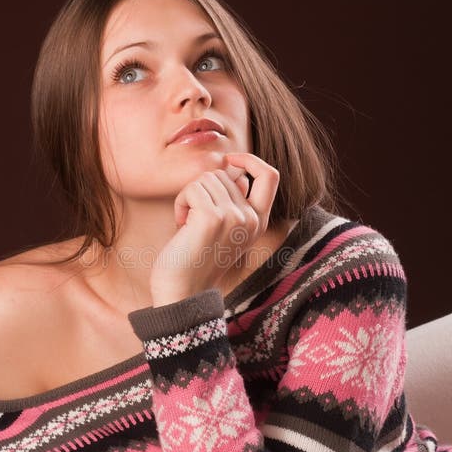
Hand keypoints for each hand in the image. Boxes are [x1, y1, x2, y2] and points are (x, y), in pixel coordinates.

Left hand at [150, 153, 279, 305]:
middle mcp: (251, 219)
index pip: (270, 175)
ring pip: (207, 179)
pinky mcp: (212, 218)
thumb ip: (234, 200)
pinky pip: (192, 188)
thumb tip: (232, 168)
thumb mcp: (225, 229)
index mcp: (259, 221)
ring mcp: (234, 218)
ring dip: (190, 197)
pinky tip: (181, 225)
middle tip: (195, 218)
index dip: (250, 159)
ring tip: (188, 224)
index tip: (229, 161)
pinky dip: (181, 202)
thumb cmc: (196, 259)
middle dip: (203, 189)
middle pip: (225, 174)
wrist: (183, 292)